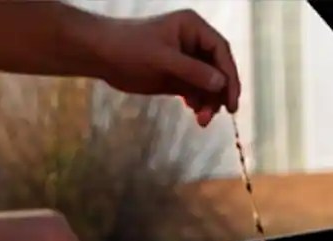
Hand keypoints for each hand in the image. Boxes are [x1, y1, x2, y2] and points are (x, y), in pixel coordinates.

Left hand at [89, 9, 240, 126]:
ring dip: (208, 102)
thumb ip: (193, 71)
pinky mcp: (177, 76)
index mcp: (193, 28)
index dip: (230, 76)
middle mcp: (194, 43)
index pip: (221, 52)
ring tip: (201, 120)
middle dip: (218, 93)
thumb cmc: (129, 48)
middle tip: (214, 115)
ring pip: (208, 84)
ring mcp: (186, 61)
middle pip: (218, 70)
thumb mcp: (162, 58)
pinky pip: (196, 91)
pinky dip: (198, 103)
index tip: (231, 100)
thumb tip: (221, 84)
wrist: (101, 55)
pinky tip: (194, 112)